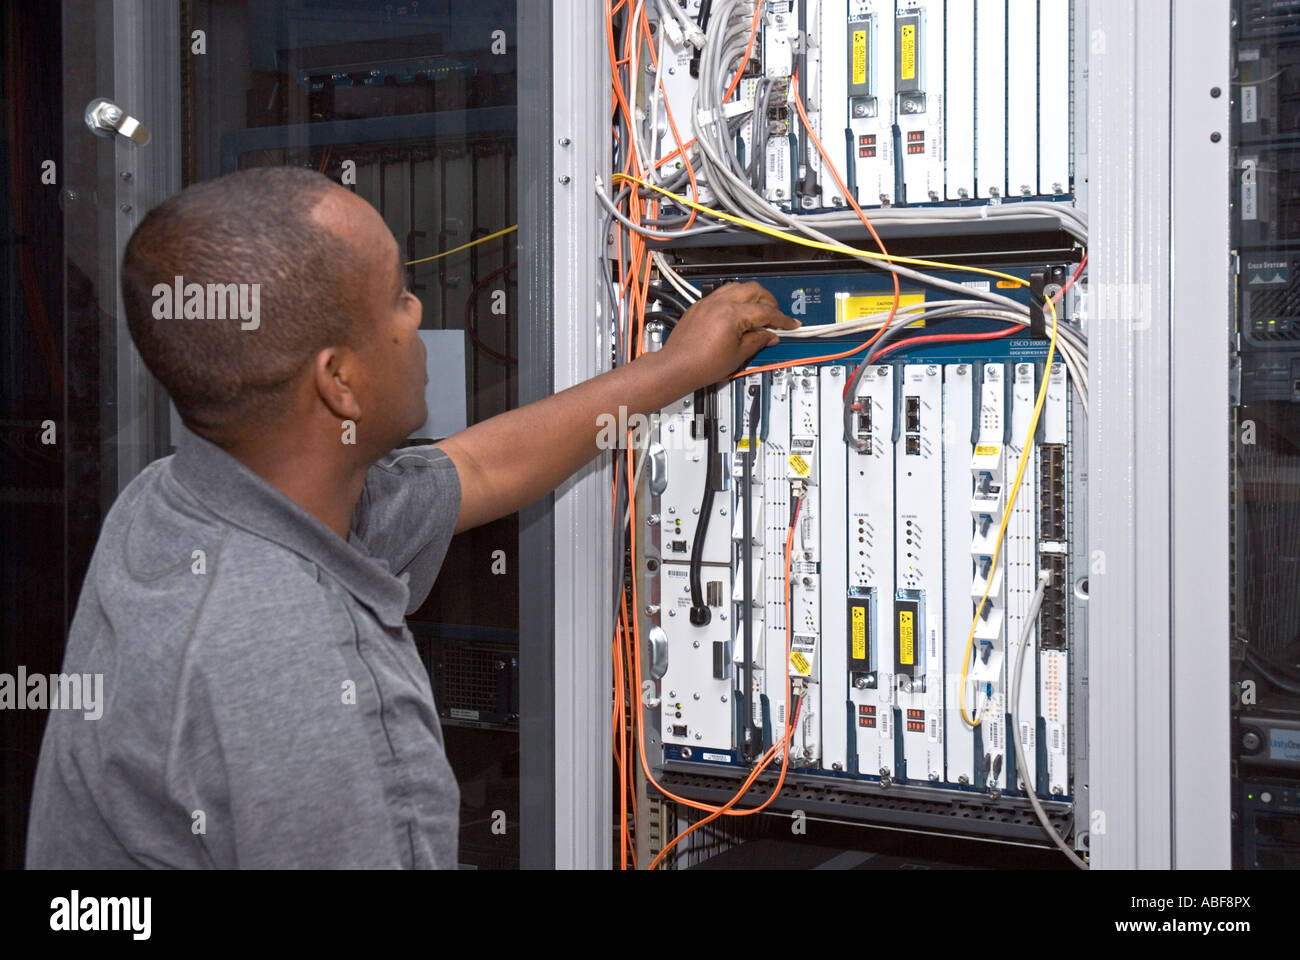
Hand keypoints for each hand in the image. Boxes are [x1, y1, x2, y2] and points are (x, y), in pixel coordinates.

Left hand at [658, 281, 799, 387]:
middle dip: (769, 302)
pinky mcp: (700, 306)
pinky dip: (736, 298)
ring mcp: (708, 302)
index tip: (791, 324)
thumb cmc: (701, 365)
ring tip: (759, 311)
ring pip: (737, 287)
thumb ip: (757, 341)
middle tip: (776, 317)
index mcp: (732, 314)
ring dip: (752, 296)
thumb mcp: (738, 356)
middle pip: (754, 290)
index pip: (765, 312)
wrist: (676, 367)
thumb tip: (770, 335)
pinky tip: (739, 312)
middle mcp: (720, 302)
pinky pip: (722, 293)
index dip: (782, 319)